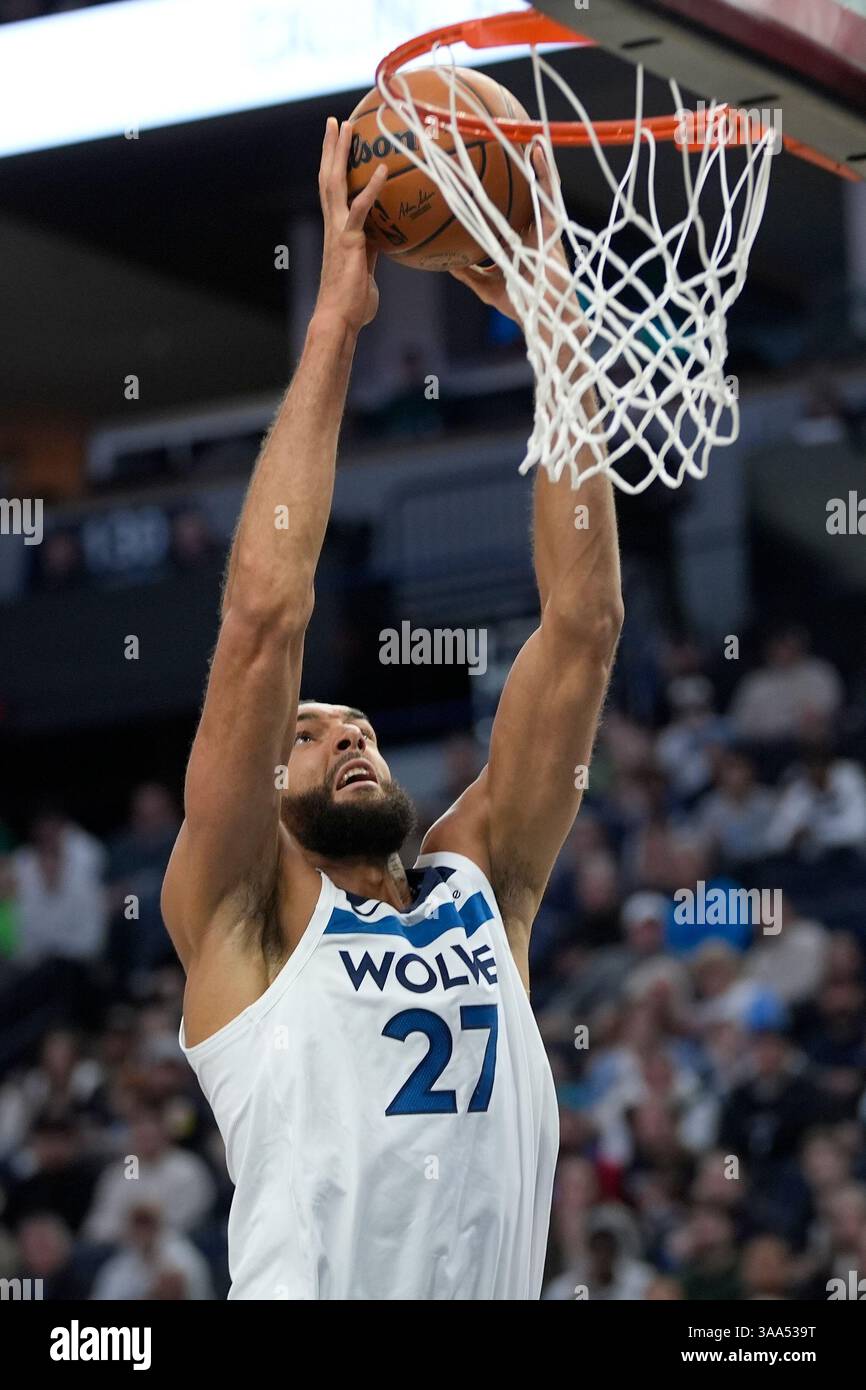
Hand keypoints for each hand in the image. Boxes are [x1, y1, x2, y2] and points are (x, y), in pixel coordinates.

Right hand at [315, 117, 387, 332]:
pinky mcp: (351, 241)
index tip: (336, 144)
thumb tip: (385, 245)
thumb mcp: (366, 271)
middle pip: (328, 178)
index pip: (332, 192)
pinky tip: (384, 170)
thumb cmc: (353, 305)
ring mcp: (339, 231)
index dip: (333, 167)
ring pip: (336, 183)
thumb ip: (372, 253)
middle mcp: (333, 225)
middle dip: (331, 149)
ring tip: (346, 126)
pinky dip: (372, 188)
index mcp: (336, 231)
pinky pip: (362, 208)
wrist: (340, 319)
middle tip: (335, 122)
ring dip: (340, 153)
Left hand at [449, 144, 571, 325]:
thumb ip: (468, 272)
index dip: (493, 192)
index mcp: (517, 239)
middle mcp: (530, 227)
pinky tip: (536, 148)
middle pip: (522, 192)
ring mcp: (542, 225)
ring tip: (526, 131)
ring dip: (534, 158)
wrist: (544, 317)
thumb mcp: (486, 285)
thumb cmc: (520, 304)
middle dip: (516, 169)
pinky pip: (547, 192)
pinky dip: (543, 169)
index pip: (504, 209)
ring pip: (537, 185)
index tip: (477, 174)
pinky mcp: (552, 226)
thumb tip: (446, 262)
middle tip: (503, 142)